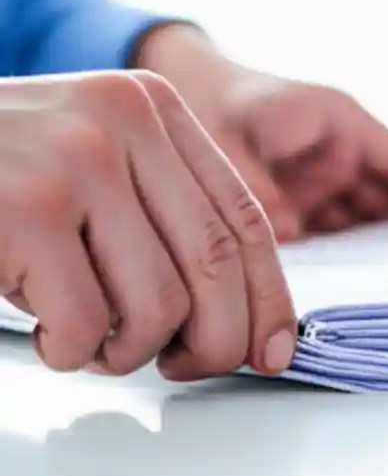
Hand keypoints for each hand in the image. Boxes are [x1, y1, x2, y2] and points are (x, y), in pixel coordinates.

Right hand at [0, 72, 296, 377]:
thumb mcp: (88, 163)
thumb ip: (161, 208)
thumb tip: (249, 308)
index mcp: (151, 108)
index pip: (244, 218)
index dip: (270, 297)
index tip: (275, 350)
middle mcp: (122, 121)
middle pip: (216, 266)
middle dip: (217, 341)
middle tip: (185, 367)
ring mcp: (73, 161)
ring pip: (158, 305)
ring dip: (130, 350)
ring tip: (92, 339)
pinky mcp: (25, 210)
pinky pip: (86, 324)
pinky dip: (68, 351)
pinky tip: (44, 330)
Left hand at [135, 25, 387, 241]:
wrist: (172, 85)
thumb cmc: (206, 99)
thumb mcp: (229, 136)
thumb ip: (255, 186)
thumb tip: (284, 235)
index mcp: (338, 122)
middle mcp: (339, 151)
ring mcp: (320, 178)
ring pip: (362, 220)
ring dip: (375, 252)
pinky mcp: (298, 200)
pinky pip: (331, 232)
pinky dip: (341, 257)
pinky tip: (346, 290)